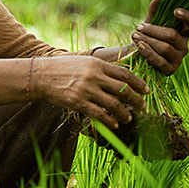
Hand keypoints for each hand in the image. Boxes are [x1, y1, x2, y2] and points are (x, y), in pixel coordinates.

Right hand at [34, 55, 148, 128]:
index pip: (125, 74)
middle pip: (122, 89)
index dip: (139, 83)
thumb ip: (102, 69)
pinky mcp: (78, 102)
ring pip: (113, 103)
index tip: (147, 90)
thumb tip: (121, 76)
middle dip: (136, 99)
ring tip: (128, 118)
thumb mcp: (86, 62)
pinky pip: (99, 114)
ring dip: (124, 113)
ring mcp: (86, 89)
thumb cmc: (65, 69)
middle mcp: (94, 76)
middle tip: (143, 107)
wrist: (42, 76)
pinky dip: (109, 121)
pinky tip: (115, 125)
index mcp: (98, 64)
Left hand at [131, 0, 188, 75]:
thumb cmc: (147, 37)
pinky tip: (139, 46)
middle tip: (139, 27)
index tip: (174, 10)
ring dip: (148, 40)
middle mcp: (184, 46)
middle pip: (172, 35)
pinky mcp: (170, 70)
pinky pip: (159, 61)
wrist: (138, 57)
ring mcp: (178, 59)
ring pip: (165, 48)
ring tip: (135, 35)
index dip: (187, 16)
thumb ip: (154, 12)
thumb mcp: (150, 23)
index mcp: (184, 32)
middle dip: (153, 30)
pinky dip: (147, 52)